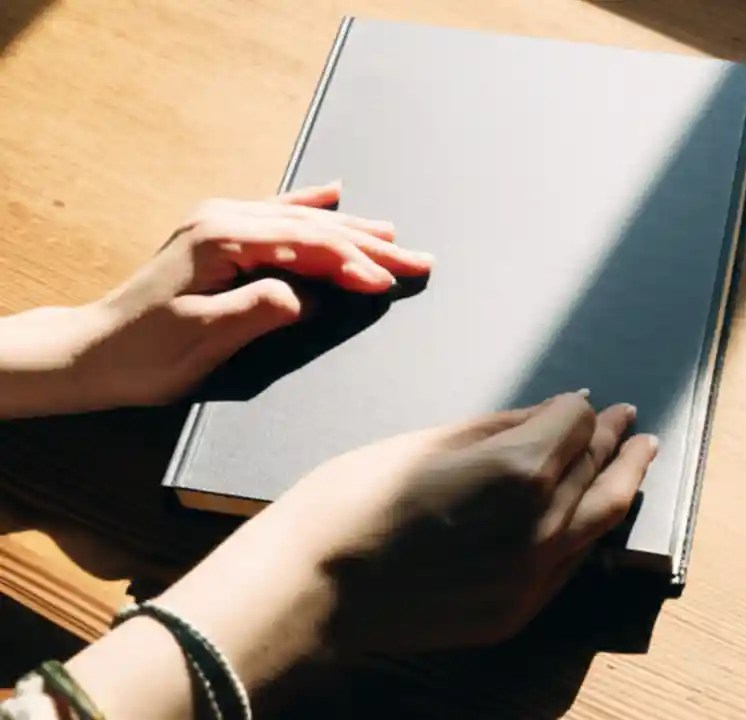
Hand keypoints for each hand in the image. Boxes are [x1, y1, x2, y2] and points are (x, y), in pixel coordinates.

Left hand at [0, 182, 431, 416]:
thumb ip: (262, 309)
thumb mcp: (204, 339)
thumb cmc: (145, 355)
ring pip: (301, 219)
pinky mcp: (216, 235)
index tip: (391, 284)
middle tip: (420, 260)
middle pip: (314, 228)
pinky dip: (309, 204)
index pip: (308, 247)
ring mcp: (218, 223)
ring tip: (396, 236)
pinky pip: (276, 213)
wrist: (92, 352)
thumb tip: (313, 296)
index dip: (354, 265)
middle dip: (370, 246)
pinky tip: (334, 192)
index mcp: (222, 240)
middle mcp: (222, 220)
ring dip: (351, 229)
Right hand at [155, 393, 657, 660]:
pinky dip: (587, 530)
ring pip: (600, 522)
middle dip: (616, 441)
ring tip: (636, 458)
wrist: (309, 588)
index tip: (586, 401)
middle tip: (630, 423)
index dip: (581, 409)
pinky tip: (589, 512)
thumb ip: (508, 425)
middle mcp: (540, 526)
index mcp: (519, 471)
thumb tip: (562, 409)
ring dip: (621, 484)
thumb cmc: (353, 498)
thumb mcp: (431, 439)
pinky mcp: (517, 613)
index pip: (575, 425)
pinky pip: (570, 563)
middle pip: (599, 470)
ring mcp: (532, 577)